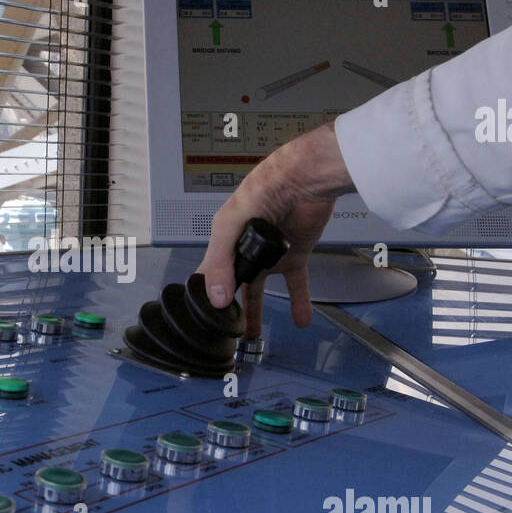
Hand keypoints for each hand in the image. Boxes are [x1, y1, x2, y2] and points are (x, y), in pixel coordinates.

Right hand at [195, 123, 354, 337]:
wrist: (305, 178)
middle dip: (229, 309)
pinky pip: (295, 283)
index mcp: (225, 239)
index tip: (206, 319)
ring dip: (257, 311)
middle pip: (235, 284)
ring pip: (261, 288)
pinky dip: (299, 302)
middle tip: (226, 332)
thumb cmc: (264, 189)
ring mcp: (270, 253)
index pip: (211, 272)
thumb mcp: (231, 224)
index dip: (208, 294)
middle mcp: (245, 248)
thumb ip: (221, 261)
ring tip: (252, 334)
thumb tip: (216, 298)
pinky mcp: (295, 254)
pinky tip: (301, 320)